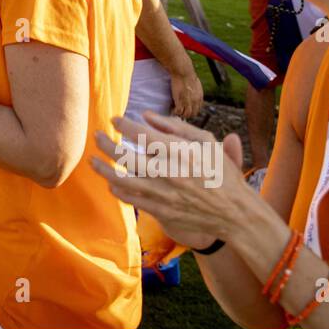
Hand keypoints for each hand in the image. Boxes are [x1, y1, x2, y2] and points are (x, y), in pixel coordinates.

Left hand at [90, 113, 247, 249]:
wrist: (235, 212)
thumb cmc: (222, 172)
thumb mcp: (207, 142)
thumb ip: (176, 127)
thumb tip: (146, 116)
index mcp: (182, 152)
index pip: (144, 135)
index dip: (124, 126)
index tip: (114, 120)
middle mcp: (170, 173)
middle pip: (128, 157)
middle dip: (107, 145)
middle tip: (97, 136)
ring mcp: (165, 195)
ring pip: (124, 181)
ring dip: (105, 170)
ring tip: (93, 160)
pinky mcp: (163, 212)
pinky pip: (133, 200)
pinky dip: (118, 191)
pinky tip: (111, 183)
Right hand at [169, 67, 204, 119]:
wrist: (184, 72)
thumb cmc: (187, 74)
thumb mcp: (195, 84)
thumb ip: (195, 89)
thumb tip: (191, 89)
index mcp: (199, 97)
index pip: (197, 110)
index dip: (191, 111)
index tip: (185, 110)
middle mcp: (195, 101)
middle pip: (192, 114)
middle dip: (186, 114)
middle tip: (179, 112)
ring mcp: (188, 102)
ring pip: (185, 115)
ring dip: (180, 114)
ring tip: (175, 111)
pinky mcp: (180, 101)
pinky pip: (178, 112)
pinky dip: (174, 112)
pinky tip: (172, 109)